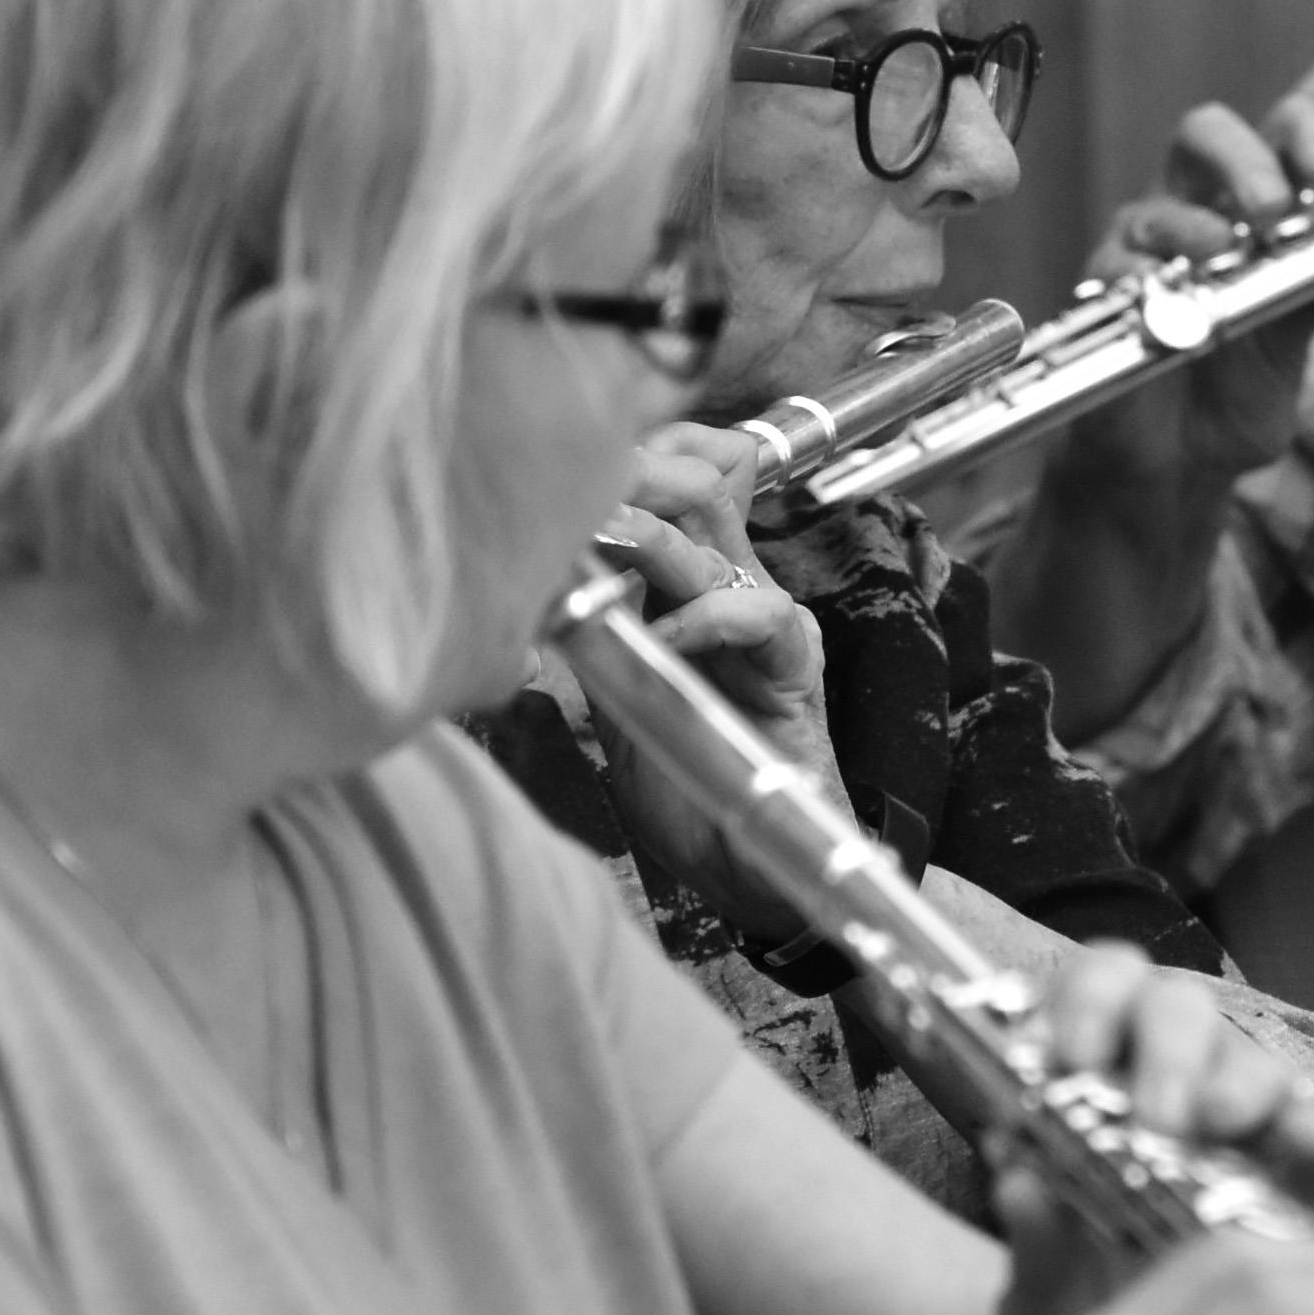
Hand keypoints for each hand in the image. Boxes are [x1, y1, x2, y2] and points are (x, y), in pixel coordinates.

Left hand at [583, 426, 853, 923]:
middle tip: (569, 482)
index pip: (679, 473)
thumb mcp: (614, 685)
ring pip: (714, 536)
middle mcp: (737, 584)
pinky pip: (752, 614)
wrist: (745, 862)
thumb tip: (521, 581)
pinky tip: (657, 640)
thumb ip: (587, 628)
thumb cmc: (683, 775)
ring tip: (599, 540)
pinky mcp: (791, 665)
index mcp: (697, 581)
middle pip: (698, 480)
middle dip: (631, 470)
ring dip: (649, 532)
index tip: (563, 459)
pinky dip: (696, 620)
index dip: (629, 452)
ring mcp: (767, 619)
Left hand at [992, 945, 1313, 1314]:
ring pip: (1253, 1060)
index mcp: (1098, 1083)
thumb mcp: (1042, 1304)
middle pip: (1179, 1011)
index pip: (1101, 990)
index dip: (1088, 1000)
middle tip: (1152, 1110)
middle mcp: (1176, 1088)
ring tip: (1216, 1125)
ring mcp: (1250, 1133)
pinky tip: (1299, 1142)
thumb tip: (1016, 1185)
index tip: (1070, 1053)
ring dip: (1236, 1081)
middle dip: (1165, 1046)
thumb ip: (1031, 1247)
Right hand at [1062, 91, 1313, 500]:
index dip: (1309, 134)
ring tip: (1224, 256)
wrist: (1182, 462)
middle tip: (1275, 208)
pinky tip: (1177, 310)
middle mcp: (1196, 206)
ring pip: (1157, 209)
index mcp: (1254, 200)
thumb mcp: (1299, 332)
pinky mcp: (1107, 295)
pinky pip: (1119, 274)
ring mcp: (1144, 246)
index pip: (1282, 131)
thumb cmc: (1239, 381)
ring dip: (1195, 230)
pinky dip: (1151, 285)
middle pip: (1206, 133)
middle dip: (1244, 162)